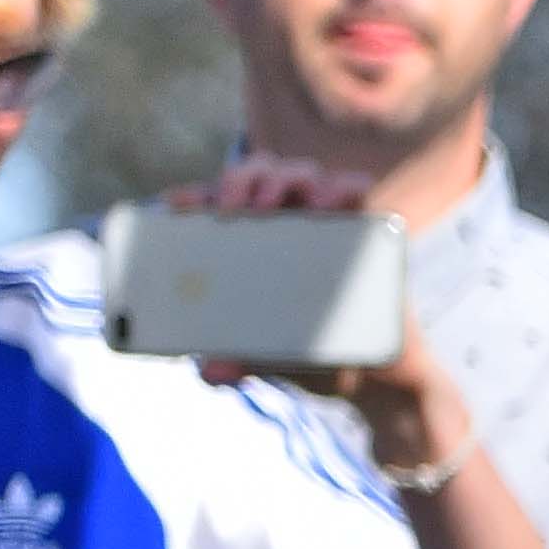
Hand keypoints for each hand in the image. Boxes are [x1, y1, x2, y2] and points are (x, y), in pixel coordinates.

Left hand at [175, 155, 476, 478]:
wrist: (370, 375)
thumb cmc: (307, 353)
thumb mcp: (267, 355)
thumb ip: (238, 359)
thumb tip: (210, 372)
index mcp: (254, 242)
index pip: (221, 202)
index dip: (199, 195)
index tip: (178, 204)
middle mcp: (288, 221)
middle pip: (258, 175)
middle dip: (240, 181)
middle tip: (233, 210)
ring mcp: (327, 220)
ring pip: (301, 173)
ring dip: (283, 179)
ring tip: (270, 206)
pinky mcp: (367, 226)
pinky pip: (355, 188)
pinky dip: (340, 187)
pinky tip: (325, 204)